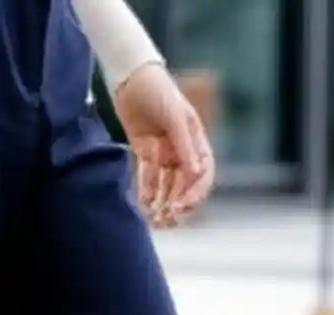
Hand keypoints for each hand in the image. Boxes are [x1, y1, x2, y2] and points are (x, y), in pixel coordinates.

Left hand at [112, 64, 215, 228]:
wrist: (131, 76)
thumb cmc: (158, 90)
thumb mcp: (174, 116)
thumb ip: (184, 145)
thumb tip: (197, 173)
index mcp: (195, 140)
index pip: (203, 173)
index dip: (196, 192)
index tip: (183, 206)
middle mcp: (182, 149)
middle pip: (184, 184)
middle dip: (178, 203)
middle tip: (168, 220)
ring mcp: (163, 151)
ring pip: (166, 184)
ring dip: (163, 202)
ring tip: (156, 220)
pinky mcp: (145, 151)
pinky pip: (148, 176)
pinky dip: (147, 191)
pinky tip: (144, 205)